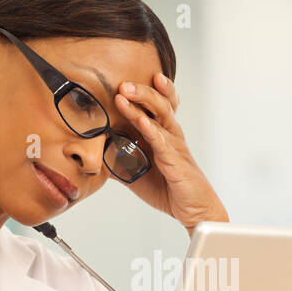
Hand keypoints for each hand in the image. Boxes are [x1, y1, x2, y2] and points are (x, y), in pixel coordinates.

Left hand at [114, 73, 228, 234]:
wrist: (195, 211)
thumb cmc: (169, 189)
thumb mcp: (137, 173)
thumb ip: (119, 161)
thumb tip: (96, 154)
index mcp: (163, 135)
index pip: (155, 106)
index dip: (144, 91)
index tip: (124, 79)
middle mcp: (171, 136)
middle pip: (159, 105)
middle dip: (141, 91)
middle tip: (123, 82)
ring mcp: (175, 148)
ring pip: (161, 119)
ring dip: (144, 104)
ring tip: (126, 92)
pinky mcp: (177, 164)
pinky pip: (163, 143)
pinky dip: (152, 131)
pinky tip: (141, 122)